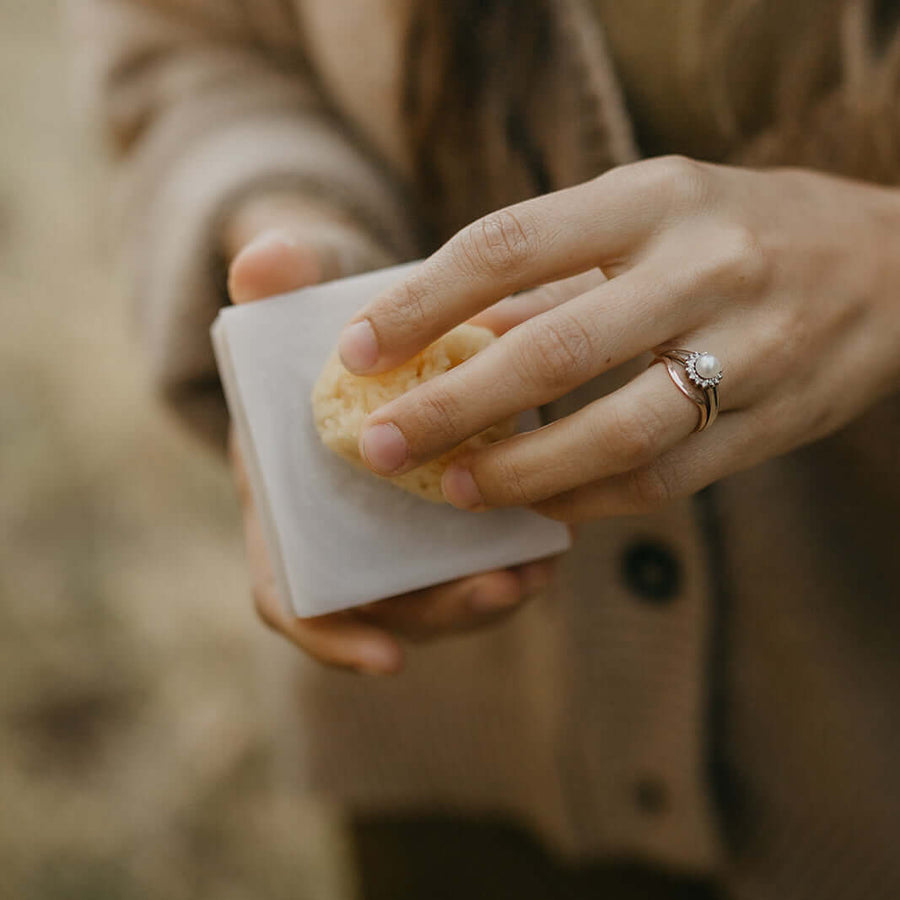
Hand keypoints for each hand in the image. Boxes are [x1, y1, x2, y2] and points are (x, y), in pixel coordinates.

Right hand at [224, 196, 559, 674]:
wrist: (356, 330)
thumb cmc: (317, 321)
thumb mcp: (295, 293)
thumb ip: (271, 280)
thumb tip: (267, 258)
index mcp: (286, 499)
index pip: (289, 588)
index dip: (328, 633)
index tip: (386, 657)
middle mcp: (339, 526)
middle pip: (383, 603)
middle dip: (440, 611)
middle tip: (500, 588)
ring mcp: (392, 524)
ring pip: (436, 588)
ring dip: (486, 592)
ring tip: (539, 565)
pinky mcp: (439, 509)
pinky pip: (472, 552)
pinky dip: (509, 555)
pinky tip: (551, 536)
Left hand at [338, 156, 899, 521]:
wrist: (886, 266)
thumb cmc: (736, 231)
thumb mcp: (646, 214)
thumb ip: (553, 274)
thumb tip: (449, 329)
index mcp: (651, 198)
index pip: (509, 244)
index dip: (420, 302)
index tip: (356, 349)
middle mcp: (704, 266)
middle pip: (552, 350)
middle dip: (452, 407)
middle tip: (381, 446)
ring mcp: (749, 350)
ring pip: (614, 431)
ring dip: (521, 472)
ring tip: (454, 489)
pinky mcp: (776, 421)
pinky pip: (665, 478)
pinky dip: (588, 499)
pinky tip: (536, 508)